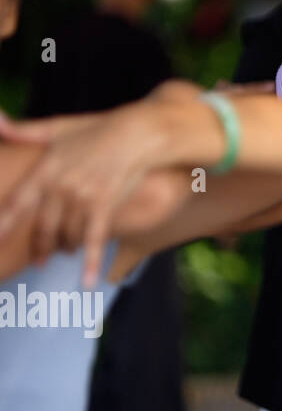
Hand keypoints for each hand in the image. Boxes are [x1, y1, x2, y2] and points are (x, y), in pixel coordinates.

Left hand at [0, 102, 176, 284]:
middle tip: (37, 260)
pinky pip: (94, 240)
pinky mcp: (105, 206)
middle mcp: (61, 186)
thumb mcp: (59, 126)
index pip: (17, 203)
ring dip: (66, 247)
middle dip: (39, 247)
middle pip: (43, 226)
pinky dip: (91, 263)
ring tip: (66, 251)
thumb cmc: (99, 129)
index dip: (4, 224)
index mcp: (46, 168)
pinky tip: (88, 283)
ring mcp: (83, 198)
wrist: (139, 134)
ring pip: (68, 234)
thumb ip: (25, 130)